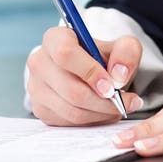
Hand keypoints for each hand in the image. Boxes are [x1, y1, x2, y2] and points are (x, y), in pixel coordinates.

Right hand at [27, 27, 143, 125]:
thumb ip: (126, 53)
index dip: (90, 72)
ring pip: (71, 110)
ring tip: (119, 107)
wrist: (90, 70)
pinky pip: (68, 123)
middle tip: (126, 102)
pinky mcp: (40, 109)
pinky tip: (104, 112)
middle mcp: (39, 62)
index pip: (65, 53)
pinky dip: (92, 121)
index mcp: (54, 38)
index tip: (112, 86)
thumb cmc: (102, 56)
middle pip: (70, 89)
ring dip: (100, 113)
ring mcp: (36, 88)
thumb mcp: (122, 46)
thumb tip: (118, 76)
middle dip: (103, 101)